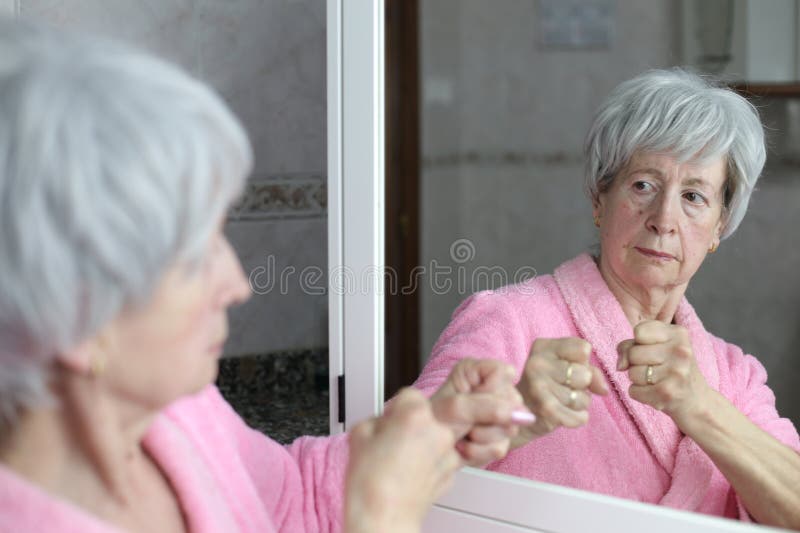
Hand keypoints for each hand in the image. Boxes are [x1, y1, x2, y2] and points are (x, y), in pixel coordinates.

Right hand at [345, 388, 459, 532]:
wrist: (383, 519)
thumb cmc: (370, 484)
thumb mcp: (359, 434)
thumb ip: (376, 419)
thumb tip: (384, 421)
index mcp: (415, 415)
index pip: (410, 395)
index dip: (396, 407)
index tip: (390, 418)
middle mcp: (437, 431)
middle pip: (427, 415)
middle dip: (411, 424)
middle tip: (393, 440)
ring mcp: (447, 454)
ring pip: (436, 437)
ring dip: (423, 443)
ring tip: (401, 460)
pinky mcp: (451, 474)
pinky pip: (441, 458)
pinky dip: (429, 463)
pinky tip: (410, 473)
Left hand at [430, 358, 531, 466]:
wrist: (422, 450)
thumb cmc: (431, 420)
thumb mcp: (457, 407)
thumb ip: (490, 406)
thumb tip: (522, 415)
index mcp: (477, 372)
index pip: (505, 373)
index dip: (491, 390)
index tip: (472, 399)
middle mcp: (490, 390)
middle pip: (513, 402)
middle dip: (488, 418)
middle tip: (465, 420)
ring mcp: (496, 415)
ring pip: (510, 428)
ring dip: (482, 437)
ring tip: (463, 435)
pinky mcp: (495, 439)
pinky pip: (501, 448)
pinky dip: (479, 452)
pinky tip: (465, 447)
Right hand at [514, 338, 608, 447]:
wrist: (522, 412)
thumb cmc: (550, 385)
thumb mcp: (569, 368)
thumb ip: (592, 372)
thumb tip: (603, 389)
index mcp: (543, 347)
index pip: (583, 349)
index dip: (582, 362)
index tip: (567, 367)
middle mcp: (537, 363)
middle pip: (585, 374)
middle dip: (582, 386)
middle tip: (564, 387)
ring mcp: (539, 386)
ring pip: (583, 398)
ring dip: (578, 404)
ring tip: (560, 401)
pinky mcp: (545, 410)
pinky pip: (580, 417)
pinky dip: (576, 418)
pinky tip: (561, 414)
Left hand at [617, 320, 711, 425]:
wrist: (696, 401)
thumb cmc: (670, 369)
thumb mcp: (656, 347)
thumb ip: (630, 346)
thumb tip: (620, 366)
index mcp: (678, 333)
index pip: (639, 331)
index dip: (638, 343)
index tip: (652, 349)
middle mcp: (680, 350)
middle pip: (633, 353)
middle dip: (636, 363)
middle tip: (655, 368)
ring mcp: (676, 372)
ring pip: (632, 373)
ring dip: (638, 380)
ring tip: (656, 380)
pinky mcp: (668, 393)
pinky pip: (633, 391)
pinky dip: (639, 394)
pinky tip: (655, 392)